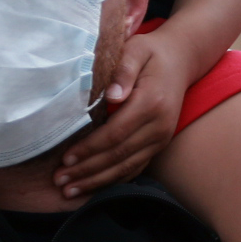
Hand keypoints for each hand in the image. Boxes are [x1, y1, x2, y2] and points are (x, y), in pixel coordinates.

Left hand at [53, 29, 192, 197]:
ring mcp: (161, 138)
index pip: (115, 134)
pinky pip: (136, 168)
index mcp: (150, 104)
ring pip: (127, 168)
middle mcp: (159, 127)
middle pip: (119, 156)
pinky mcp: (159, 144)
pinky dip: (114, 181)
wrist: (180, 60)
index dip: (89, 149)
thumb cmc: (150, 53)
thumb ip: (123, 71)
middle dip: (87, 171)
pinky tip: (93, 188)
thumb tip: (111, 95)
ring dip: (97, 182)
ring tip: (70, 191)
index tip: (66, 158)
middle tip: (60, 182)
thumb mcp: (136, 50)